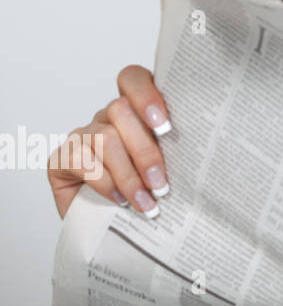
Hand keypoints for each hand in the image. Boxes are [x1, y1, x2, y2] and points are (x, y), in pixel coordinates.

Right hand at [47, 65, 172, 219]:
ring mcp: (82, 135)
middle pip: (120, 110)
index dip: (146, 95)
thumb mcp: (167, 165)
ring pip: (104, 137)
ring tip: (146, 201)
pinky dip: (105, 183)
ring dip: (128, 175)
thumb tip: (197, 151)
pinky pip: (81, 160)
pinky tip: (120, 200)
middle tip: (161, 184)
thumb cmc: (148, 190)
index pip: (133, 78)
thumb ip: (175, 148)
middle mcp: (107, 117)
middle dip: (145, 151)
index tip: (165, 126)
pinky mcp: (61, 158)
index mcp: (136, 109)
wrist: (113, 226)